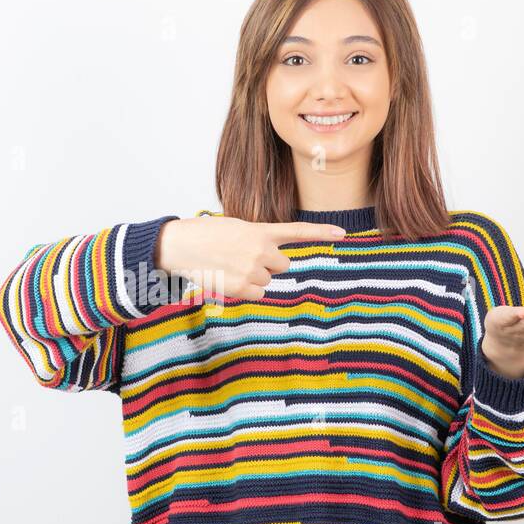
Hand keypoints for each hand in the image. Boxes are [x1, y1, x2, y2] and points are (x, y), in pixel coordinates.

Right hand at [157, 216, 345, 300]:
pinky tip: (229, 278)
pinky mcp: (242, 287)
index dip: (321, 232)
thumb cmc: (205, 235)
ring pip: (267, 281)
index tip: (343, 233)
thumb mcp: (236, 229)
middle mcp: (261, 249)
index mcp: (260, 231)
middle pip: (282, 266)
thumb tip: (269, 267)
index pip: (297, 230)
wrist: (180, 245)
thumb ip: (258, 241)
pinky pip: (257, 294)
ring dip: (253, 277)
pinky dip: (246, 291)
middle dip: (268, 265)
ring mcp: (252, 269)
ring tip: (230, 266)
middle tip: (243, 258)